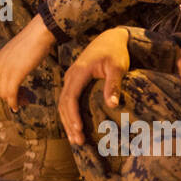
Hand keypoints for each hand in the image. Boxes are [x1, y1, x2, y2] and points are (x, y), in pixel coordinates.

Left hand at [0, 15, 56, 111]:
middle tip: (23, 100)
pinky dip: (14, 102)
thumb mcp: (20, 52)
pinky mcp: (15, 73)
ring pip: (4, 93)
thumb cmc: (36, 40)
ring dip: (13, 101)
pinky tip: (18, 106)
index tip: (19, 94)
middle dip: (9, 98)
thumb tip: (21, 68)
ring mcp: (6, 69)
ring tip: (25, 101)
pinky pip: (11, 93)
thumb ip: (17, 60)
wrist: (41, 32)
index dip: (6, 91)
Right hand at [59, 26, 130, 144]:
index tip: (79, 129)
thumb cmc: (115, 52)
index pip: (71, 97)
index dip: (73, 115)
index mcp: (79, 73)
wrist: (110, 38)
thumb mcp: (117, 67)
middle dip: (69, 123)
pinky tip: (76, 125)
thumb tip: (112, 105)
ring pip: (63, 103)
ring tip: (75, 139)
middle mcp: (71, 76)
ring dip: (67, 121)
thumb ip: (113, 84)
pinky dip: (69, 114)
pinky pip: (68, 100)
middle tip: (78, 141)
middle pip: (63, 103)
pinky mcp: (74, 81)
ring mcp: (71, 78)